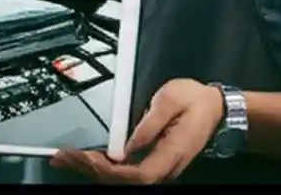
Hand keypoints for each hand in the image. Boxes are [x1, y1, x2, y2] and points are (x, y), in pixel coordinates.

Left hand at [50, 78, 224, 183]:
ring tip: (67, 158)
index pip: (136, 175)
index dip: (108, 170)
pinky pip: (126, 170)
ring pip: (123, 178)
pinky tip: (87, 159)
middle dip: (90, 170)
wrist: (217, 107)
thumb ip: (148, 124)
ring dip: (93, 169)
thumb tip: (126, 146)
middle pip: (124, 180)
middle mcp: (165, 166)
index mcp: (171, 153)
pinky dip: (103, 166)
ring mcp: (160, 166)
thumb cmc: (196, 100)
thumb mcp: (170, 100)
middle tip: (63, 157)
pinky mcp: (153, 161)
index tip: (85, 157)